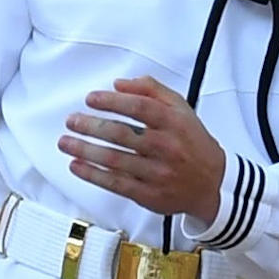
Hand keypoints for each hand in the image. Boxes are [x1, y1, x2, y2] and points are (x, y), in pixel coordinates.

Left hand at [60, 73, 226, 225]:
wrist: (212, 183)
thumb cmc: (192, 142)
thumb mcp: (181, 109)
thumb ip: (152, 91)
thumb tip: (120, 84)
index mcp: (175, 123)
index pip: (139, 108)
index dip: (111, 102)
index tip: (90, 99)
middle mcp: (167, 148)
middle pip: (122, 134)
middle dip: (91, 126)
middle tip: (72, 120)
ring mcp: (157, 173)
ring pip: (115, 160)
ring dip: (85, 150)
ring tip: (65, 142)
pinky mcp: (149, 195)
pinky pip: (116, 184)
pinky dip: (92, 174)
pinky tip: (77, 165)